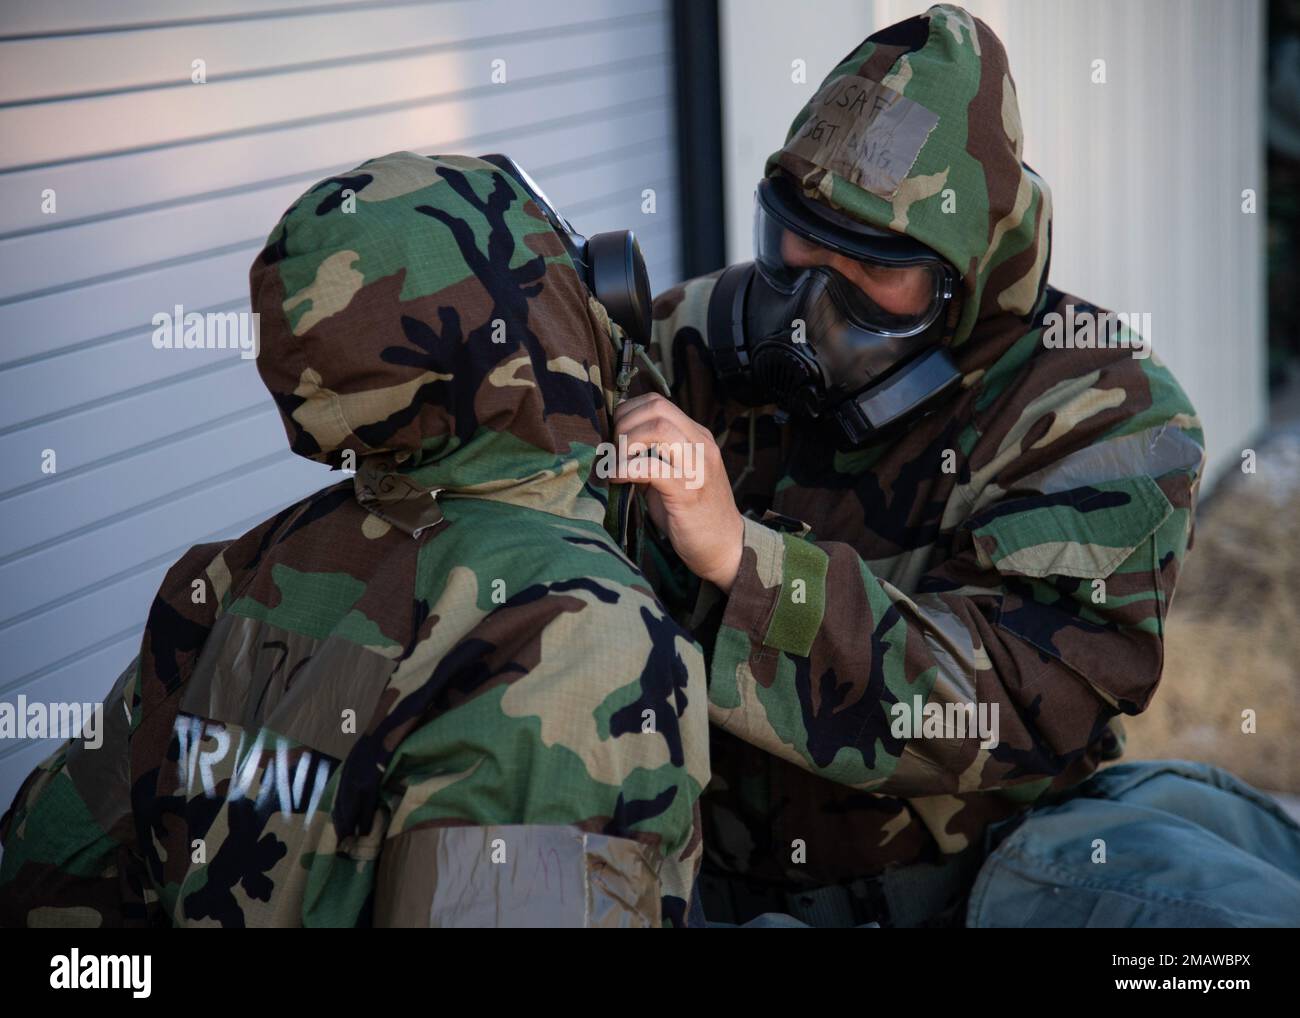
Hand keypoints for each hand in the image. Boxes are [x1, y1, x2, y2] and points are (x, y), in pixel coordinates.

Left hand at [611, 393, 743, 592]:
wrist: (724, 547)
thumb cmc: (692, 514)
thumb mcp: (672, 476)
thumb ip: (651, 456)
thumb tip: (613, 444)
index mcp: (697, 436)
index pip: (658, 402)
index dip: (628, 413)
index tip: (614, 437)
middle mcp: (701, 444)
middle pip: (657, 408)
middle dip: (624, 424)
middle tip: (613, 452)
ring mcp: (697, 466)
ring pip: (658, 429)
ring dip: (627, 444)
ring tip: (616, 465)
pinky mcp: (688, 491)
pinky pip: (652, 467)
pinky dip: (627, 470)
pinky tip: (617, 480)